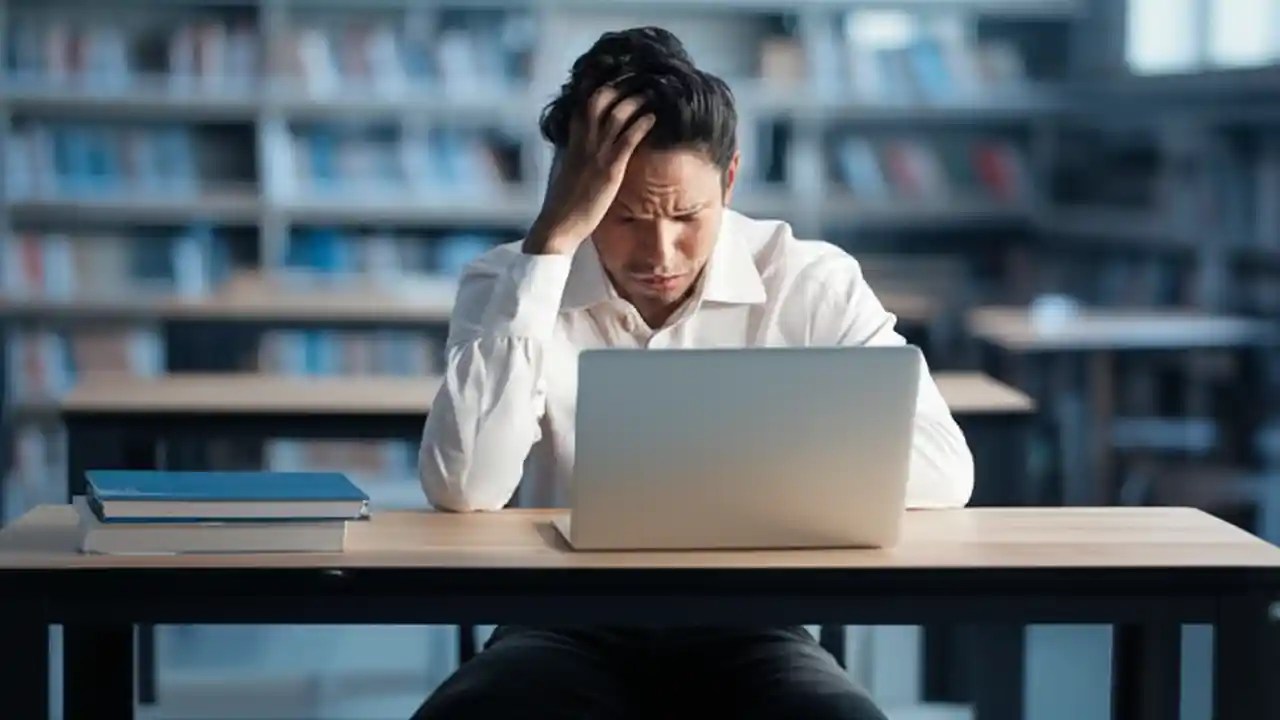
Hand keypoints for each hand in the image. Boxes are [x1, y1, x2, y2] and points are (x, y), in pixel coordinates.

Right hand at [524, 84, 654, 255]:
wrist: (558, 225)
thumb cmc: (563, 202)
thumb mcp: (564, 170)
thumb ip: (572, 153)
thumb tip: (576, 144)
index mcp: (570, 140)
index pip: (582, 103)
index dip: (599, 86)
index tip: (616, 78)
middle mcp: (581, 141)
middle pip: (599, 100)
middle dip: (620, 86)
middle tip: (638, 79)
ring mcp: (594, 154)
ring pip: (616, 115)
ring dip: (635, 100)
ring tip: (651, 93)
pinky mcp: (608, 170)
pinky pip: (627, 140)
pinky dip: (641, 125)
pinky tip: (653, 117)